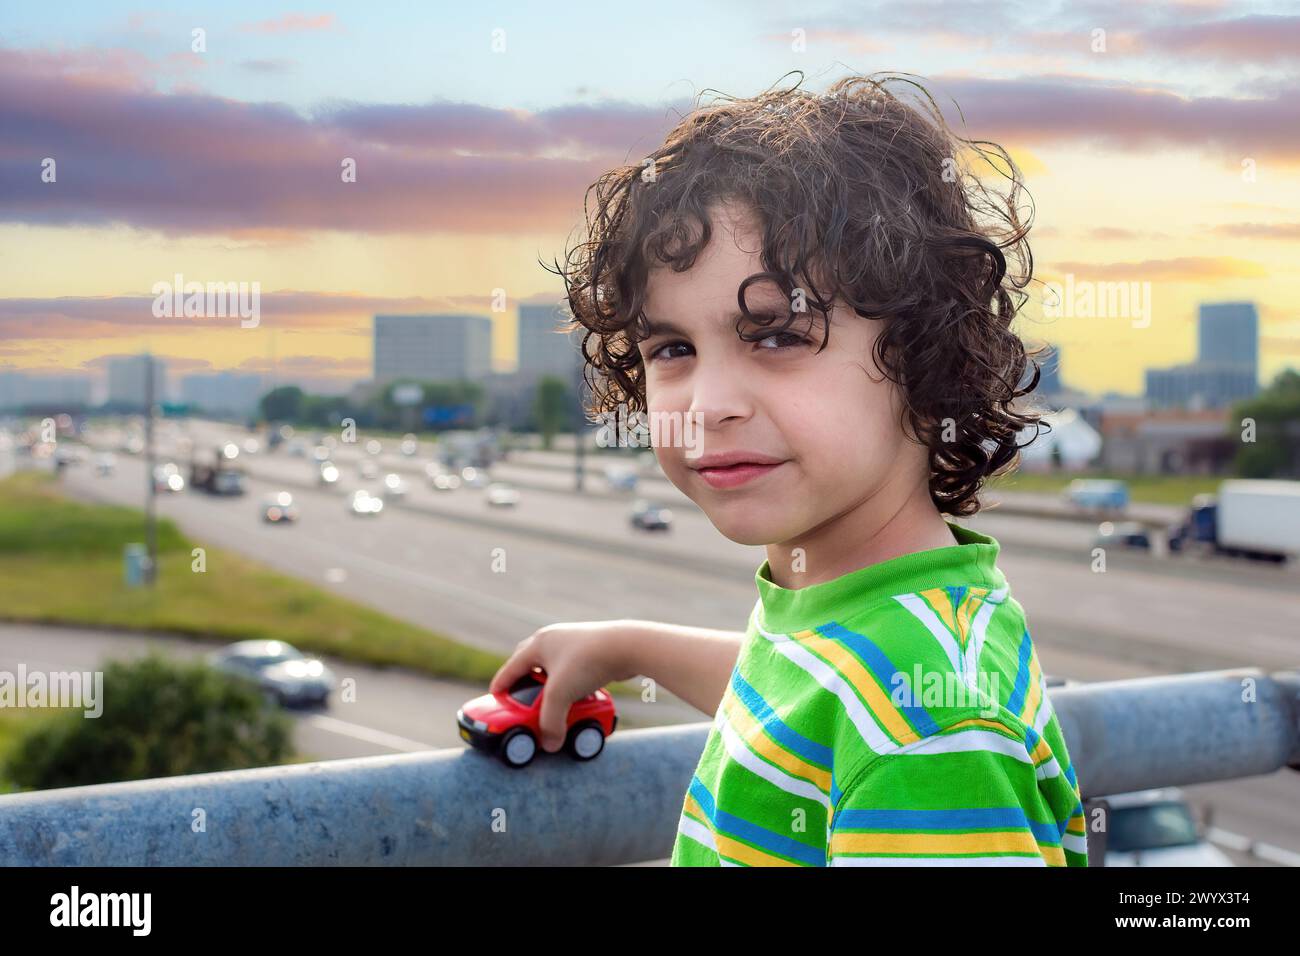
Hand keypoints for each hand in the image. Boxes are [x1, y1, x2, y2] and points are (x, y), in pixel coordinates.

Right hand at [489, 620, 638, 752]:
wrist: (627, 646)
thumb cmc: (588, 662)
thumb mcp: (561, 696)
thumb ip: (550, 723)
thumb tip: (550, 746)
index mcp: (538, 644)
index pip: (510, 669)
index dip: (501, 686)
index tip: (494, 699)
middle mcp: (553, 640)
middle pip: (529, 662)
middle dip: (522, 681)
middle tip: (517, 699)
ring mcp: (573, 643)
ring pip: (552, 666)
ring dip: (546, 683)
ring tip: (545, 700)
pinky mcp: (591, 651)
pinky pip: (571, 669)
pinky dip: (566, 683)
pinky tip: (572, 694)